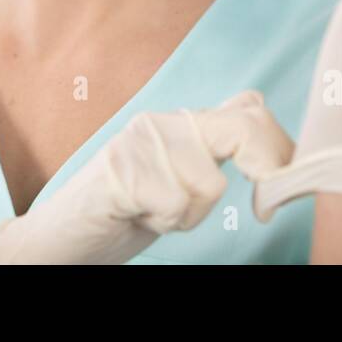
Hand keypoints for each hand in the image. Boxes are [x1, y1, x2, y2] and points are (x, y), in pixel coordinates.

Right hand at [0, 90, 293, 263]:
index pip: (250, 111)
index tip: (280, 188)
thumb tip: (256, 105)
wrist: (61, 236)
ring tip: (154, 212)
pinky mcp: (120, 170)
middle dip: (260, 167)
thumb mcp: (177, 174)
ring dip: (189, 214)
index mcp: (179, 122)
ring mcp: (139, 142)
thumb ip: (212, 141)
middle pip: (239, 132)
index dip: (279, 148)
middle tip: (260, 206)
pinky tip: (137, 216)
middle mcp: (161, 122)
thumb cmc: (123, 211)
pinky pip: (175, 203)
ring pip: (208, 183)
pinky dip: (164, 222)